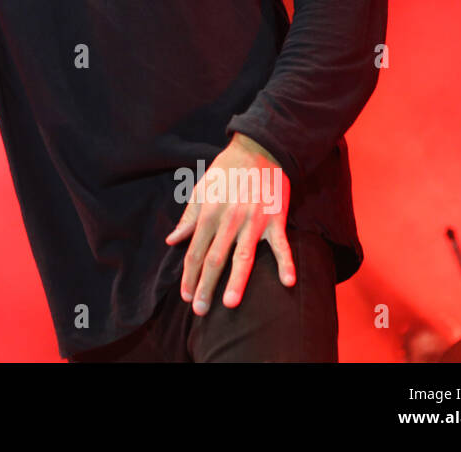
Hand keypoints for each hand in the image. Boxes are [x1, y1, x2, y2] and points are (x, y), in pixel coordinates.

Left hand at [165, 131, 293, 314]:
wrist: (259, 150)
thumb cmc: (226, 171)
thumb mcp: (201, 190)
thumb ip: (188, 218)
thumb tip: (172, 240)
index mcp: (209, 214)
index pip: (195, 251)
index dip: (189, 275)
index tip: (186, 296)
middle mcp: (229, 220)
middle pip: (215, 258)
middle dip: (206, 286)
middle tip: (200, 311)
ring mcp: (253, 221)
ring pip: (243, 256)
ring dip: (237, 281)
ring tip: (230, 303)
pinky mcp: (275, 219)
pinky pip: (281, 245)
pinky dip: (286, 263)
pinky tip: (287, 282)